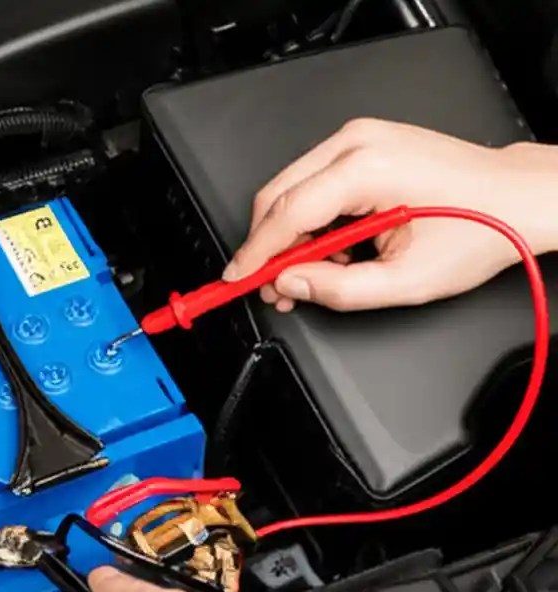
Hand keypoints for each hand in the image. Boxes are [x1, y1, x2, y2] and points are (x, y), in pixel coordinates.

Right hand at [224, 119, 557, 311]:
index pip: (287, 213)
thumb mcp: (407, 280)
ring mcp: (360, 138)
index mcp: (368, 169)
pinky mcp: (363, 143)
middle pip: (278, 197)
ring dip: (292, 235)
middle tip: (276, 286)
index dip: (256, 253)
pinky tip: (334, 247)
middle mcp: (358, 143)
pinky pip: (313, 181)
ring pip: (292, 190)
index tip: (237, 279)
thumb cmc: (481, 228)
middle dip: (269, 247)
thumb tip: (290, 284)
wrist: (519, 198)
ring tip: (317, 272)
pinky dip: (312, 219)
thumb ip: (338, 289)